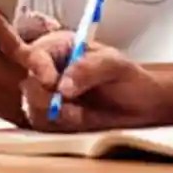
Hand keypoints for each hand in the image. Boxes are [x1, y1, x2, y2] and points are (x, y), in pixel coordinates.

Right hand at [17, 31, 172, 131]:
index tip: (52, 82)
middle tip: (70, 103)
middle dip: (48, 97)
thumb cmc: (130, 79)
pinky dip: (60, 125)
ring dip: (57, 113)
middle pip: (29, 83)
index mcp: (61, 47)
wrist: (142, 107)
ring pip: (33, 106)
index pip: (35, 54)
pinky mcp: (52, 116)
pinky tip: (79, 119)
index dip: (38, 67)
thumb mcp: (115, 66)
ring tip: (80, 112)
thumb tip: (62, 86)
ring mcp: (48, 94)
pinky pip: (43, 124)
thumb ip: (88, 69)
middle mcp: (49, 68)